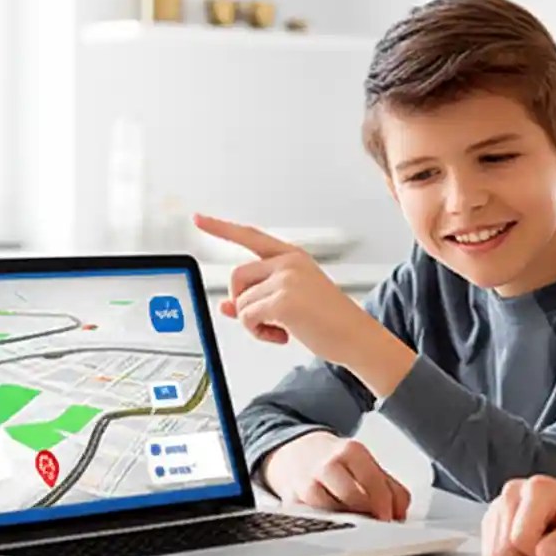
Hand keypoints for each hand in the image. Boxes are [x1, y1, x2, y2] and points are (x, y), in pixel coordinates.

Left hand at [194, 213, 382, 365]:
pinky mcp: (283, 300)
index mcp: (293, 256)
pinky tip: (282, 336)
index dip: (221, 228)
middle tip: (265, 320)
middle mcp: (289, 262)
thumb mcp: (291, 303)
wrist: (357, 337)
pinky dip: (258, 333)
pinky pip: (247, 317)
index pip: (250, 236)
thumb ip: (258, 299)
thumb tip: (225, 306)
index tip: (198, 218)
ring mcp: (287, 279)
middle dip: (241, 301)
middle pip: (236, 276)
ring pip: (240, 301)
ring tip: (279, 329)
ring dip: (252, 323)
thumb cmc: (330, 321)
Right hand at [262, 431, 410, 521]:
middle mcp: (327, 465)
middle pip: (352, 496)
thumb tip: (401, 514)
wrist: (296, 453)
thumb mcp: (365, 464)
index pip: (372, 479)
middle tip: (375, 525)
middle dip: (366, 514)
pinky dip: (324, 525)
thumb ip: (391, 488)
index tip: (391, 518)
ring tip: (353, 524)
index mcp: (350, 452)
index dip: (384, 503)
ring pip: (330, 511)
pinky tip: (332, 524)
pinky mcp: (291, 502)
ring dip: (345, 521)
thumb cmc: (335, 462)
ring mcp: (306, 483)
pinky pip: (310, 519)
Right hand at [481, 476, 555, 555]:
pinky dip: (511, 554)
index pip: (519, 539)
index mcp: (537, 489)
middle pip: (502, 547)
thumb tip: (544, 555)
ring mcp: (500, 503)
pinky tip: (530, 544)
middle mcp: (513, 491)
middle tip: (551, 550)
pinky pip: (491, 549)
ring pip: (494, 550)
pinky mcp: (493, 517)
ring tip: (542, 545)